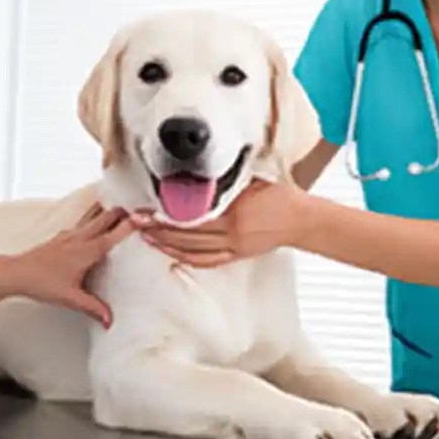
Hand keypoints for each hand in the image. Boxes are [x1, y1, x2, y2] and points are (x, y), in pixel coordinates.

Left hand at [0, 204, 133, 326]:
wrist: (16, 272)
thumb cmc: (41, 282)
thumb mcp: (71, 298)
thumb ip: (93, 308)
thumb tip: (110, 320)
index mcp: (87, 251)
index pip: (115, 234)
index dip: (132, 225)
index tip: (146, 217)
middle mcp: (80, 238)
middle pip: (106, 218)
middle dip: (124, 212)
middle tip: (140, 207)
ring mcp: (69, 235)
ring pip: (93, 216)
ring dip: (107, 210)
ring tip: (120, 205)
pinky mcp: (61, 236)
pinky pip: (81, 221)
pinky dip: (92, 216)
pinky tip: (92, 220)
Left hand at [137, 179, 307, 266]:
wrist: (301, 218)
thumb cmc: (280, 196)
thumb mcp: (251, 181)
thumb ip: (226, 183)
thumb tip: (200, 178)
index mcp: (234, 212)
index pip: (190, 217)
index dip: (166, 216)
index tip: (147, 210)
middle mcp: (231, 232)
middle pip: (186, 235)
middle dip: (159, 230)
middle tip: (137, 223)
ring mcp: (234, 246)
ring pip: (193, 251)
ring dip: (168, 245)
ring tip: (148, 237)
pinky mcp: (238, 255)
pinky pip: (207, 261)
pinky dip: (187, 258)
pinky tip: (172, 255)